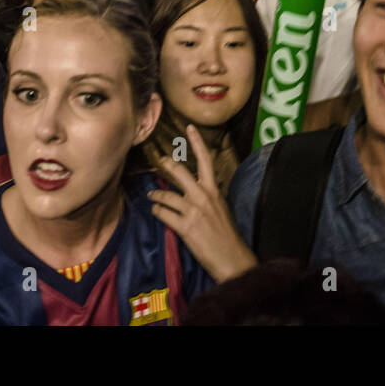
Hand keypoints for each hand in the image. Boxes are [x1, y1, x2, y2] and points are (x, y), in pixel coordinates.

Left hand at [148, 124, 256, 282]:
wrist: (231, 257)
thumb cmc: (226, 234)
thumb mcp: (220, 208)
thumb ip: (207, 197)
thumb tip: (192, 190)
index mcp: (213, 190)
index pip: (205, 160)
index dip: (196, 142)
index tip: (189, 127)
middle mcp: (203, 196)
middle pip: (179, 172)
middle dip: (166, 165)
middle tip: (159, 162)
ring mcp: (193, 211)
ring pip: (166, 195)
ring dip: (156, 196)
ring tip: (152, 197)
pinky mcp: (185, 226)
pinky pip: (163, 214)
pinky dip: (158, 212)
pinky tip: (157, 213)